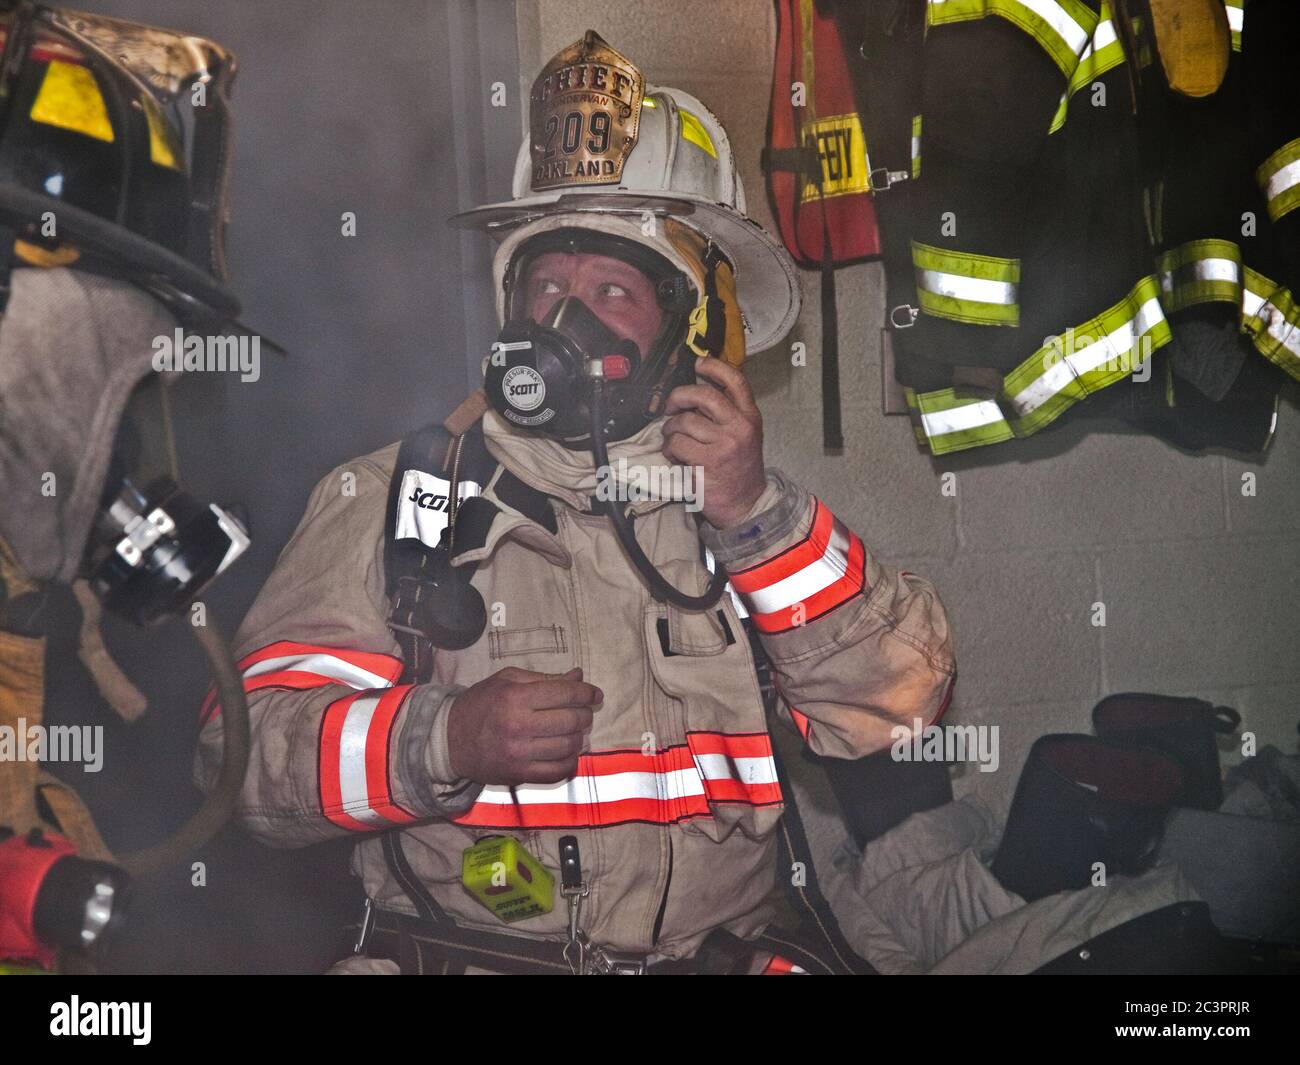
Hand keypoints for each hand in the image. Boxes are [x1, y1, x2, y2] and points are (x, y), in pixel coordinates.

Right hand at [447, 667, 602, 785]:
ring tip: (575, 730)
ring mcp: (520, 754)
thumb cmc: (480, 704)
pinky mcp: (520, 775)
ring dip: (579, 737)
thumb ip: (544, 678)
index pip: (565, 693)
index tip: (595, 694)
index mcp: (516, 698)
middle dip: (585, 714)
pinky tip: (568, 752)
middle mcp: (519, 726)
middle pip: (571, 720)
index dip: (587, 692)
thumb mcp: (507, 680)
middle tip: (584, 711)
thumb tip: (578, 676)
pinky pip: (559, 771)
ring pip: (569, 746)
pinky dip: (571, 761)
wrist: (450, 740)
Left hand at [662, 357, 765, 528]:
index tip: (698, 365)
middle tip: (670, 407)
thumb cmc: (740, 468)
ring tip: (672, 440)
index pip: (736, 381)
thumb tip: (696, 391)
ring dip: (670, 430)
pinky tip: (675, 456)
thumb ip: (728, 413)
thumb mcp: (744, 435)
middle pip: (703, 395)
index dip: (714, 367)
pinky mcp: (706, 464)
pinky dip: (669, 449)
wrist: (746, 504)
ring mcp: (723, 446)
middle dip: (679, 397)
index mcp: (750, 417)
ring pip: (683, 422)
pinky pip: (676, 445)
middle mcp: (739, 428)